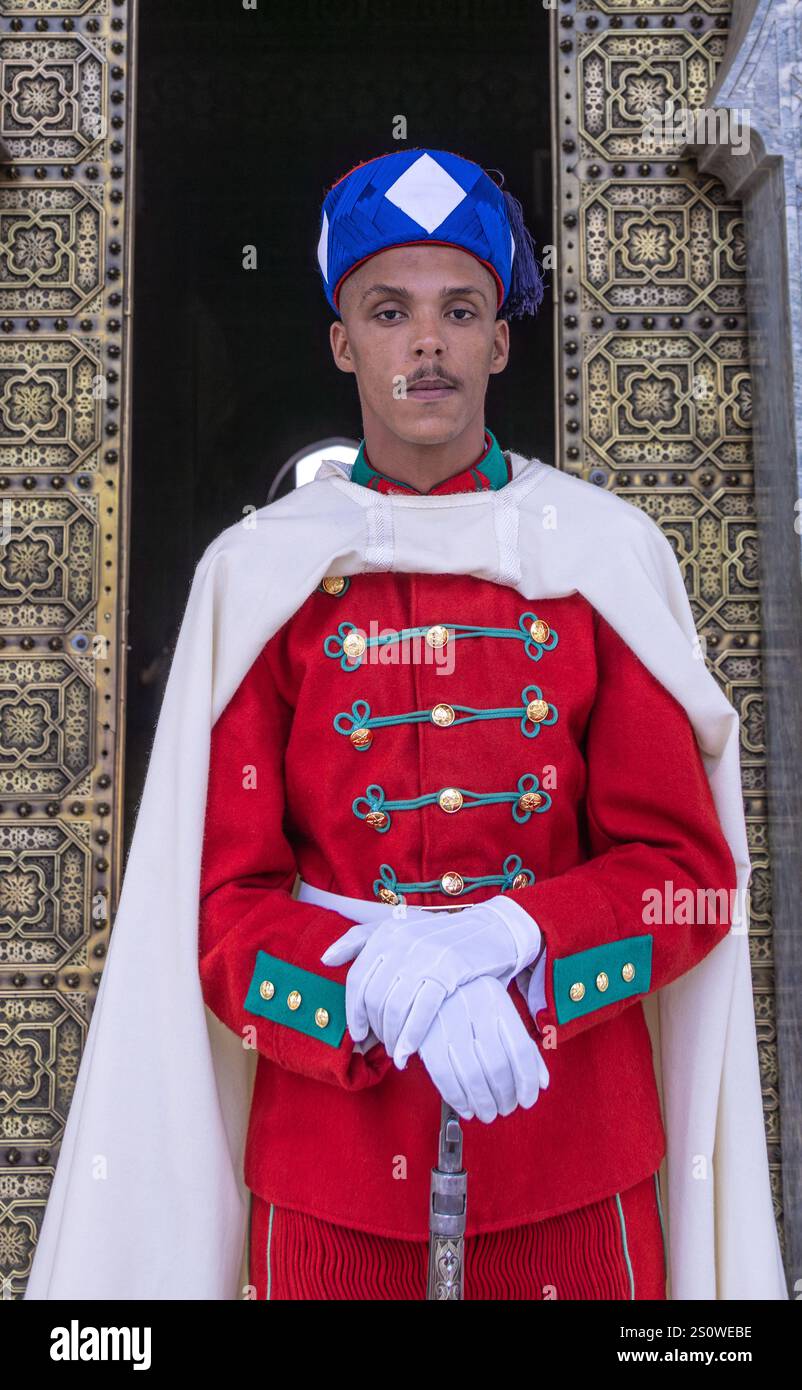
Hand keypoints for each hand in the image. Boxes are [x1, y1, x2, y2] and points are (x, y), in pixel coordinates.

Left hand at [322, 895, 540, 1067]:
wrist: (493, 931)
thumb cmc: (442, 936)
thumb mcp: (400, 928)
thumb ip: (360, 939)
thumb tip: (325, 958)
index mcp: (386, 933)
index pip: (357, 979)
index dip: (353, 1011)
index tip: (358, 1032)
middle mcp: (401, 942)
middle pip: (373, 998)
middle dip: (374, 1028)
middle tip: (381, 1045)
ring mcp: (424, 956)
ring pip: (394, 1008)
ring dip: (391, 1037)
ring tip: (395, 1052)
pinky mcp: (448, 970)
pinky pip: (421, 1012)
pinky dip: (410, 1037)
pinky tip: (407, 1054)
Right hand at [418, 974, 549, 1122]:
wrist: (431, 985)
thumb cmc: (472, 1003)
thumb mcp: (500, 1013)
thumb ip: (524, 1046)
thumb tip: (541, 1084)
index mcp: (496, 1000)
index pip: (521, 1049)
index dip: (527, 1081)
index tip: (527, 1100)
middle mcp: (472, 1008)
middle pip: (496, 1066)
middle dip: (504, 1096)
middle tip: (506, 1108)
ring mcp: (446, 1022)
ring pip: (471, 1076)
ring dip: (483, 1102)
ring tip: (488, 1112)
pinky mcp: (425, 1036)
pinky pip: (444, 1076)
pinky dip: (458, 1099)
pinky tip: (467, 1108)